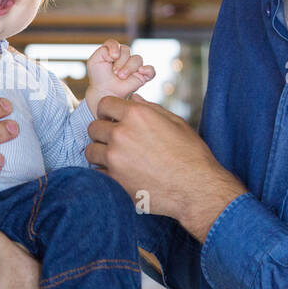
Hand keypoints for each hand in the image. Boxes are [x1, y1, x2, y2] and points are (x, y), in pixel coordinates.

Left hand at [84, 40, 155, 117]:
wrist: (104, 93)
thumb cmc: (99, 78)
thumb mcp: (94, 62)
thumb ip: (103, 51)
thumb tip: (117, 52)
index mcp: (113, 51)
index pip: (115, 43)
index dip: (114, 48)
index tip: (112, 57)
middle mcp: (124, 57)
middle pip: (126, 50)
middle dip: (119, 62)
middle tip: (114, 73)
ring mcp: (134, 66)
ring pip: (137, 59)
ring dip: (129, 68)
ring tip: (121, 77)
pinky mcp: (142, 76)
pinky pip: (151, 70)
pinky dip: (148, 70)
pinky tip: (140, 72)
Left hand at [85, 93, 246, 241]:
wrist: (197, 189)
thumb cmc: (191, 154)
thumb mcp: (175, 123)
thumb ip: (150, 108)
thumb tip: (133, 99)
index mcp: (136, 115)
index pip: (104, 104)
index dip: (108, 111)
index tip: (114, 119)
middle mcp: (121, 134)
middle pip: (94, 127)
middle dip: (103, 132)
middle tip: (117, 140)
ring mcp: (115, 159)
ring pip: (91, 150)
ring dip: (101, 153)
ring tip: (117, 158)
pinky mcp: (114, 181)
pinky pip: (97, 173)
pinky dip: (105, 173)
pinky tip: (121, 173)